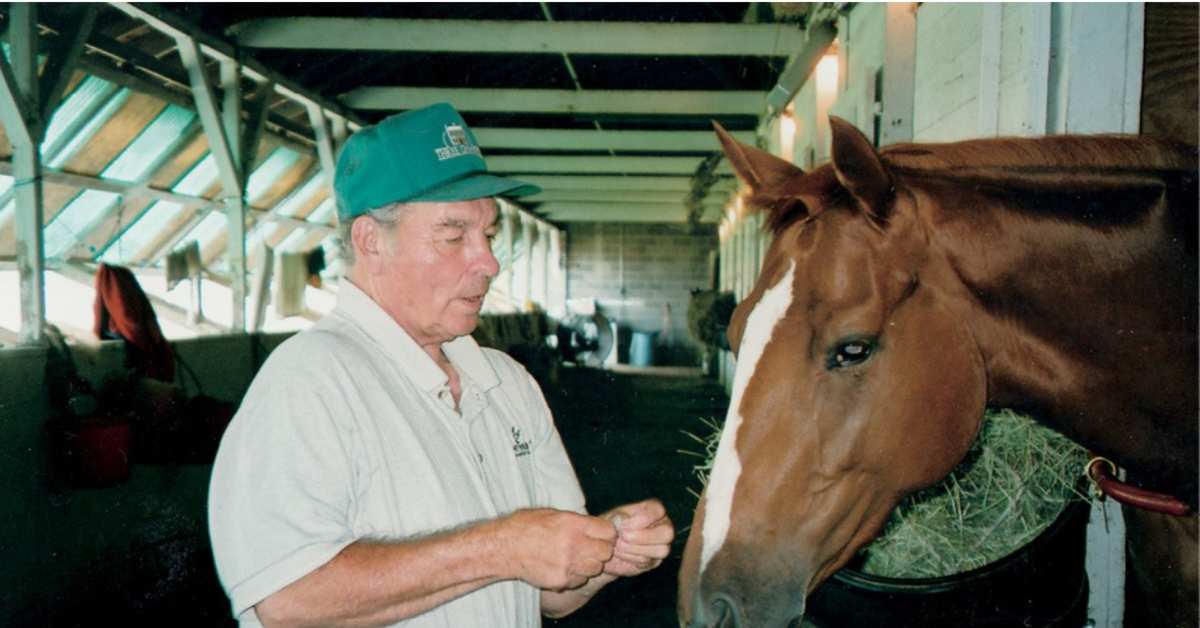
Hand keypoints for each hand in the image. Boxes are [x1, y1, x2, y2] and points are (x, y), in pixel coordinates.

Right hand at [501, 508, 616, 590]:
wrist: (504, 548)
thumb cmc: (525, 526)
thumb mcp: (553, 514)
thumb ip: (577, 521)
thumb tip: (595, 526)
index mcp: (573, 524)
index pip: (609, 531)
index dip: (608, 533)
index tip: (602, 535)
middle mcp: (573, 544)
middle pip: (606, 552)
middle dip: (602, 550)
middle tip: (591, 547)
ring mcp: (568, 564)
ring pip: (595, 568)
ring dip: (590, 564)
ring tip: (576, 557)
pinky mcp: (561, 580)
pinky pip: (579, 580)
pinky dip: (576, 576)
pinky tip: (564, 567)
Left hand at [600, 499, 673, 576]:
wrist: (604, 547)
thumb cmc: (610, 527)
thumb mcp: (612, 517)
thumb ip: (620, 517)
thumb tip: (626, 521)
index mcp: (653, 510)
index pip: (659, 510)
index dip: (643, 518)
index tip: (624, 525)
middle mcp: (662, 526)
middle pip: (667, 532)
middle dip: (643, 536)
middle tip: (623, 536)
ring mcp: (661, 544)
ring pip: (661, 550)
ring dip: (635, 549)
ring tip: (618, 545)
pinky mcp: (655, 561)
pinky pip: (649, 561)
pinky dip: (631, 557)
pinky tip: (620, 553)